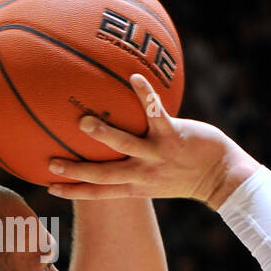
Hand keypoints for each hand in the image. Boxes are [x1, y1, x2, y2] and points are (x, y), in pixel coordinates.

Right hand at [47, 74, 258, 206]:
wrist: (221, 177)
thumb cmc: (186, 174)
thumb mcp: (155, 180)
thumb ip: (133, 169)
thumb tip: (113, 151)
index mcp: (135, 186)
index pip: (99, 192)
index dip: (74, 192)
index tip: (49, 188)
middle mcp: (143, 174)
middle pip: (103, 174)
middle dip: (76, 170)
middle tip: (51, 161)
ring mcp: (157, 155)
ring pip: (126, 145)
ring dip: (104, 134)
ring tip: (84, 122)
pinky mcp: (173, 136)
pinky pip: (156, 113)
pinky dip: (146, 95)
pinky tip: (134, 77)